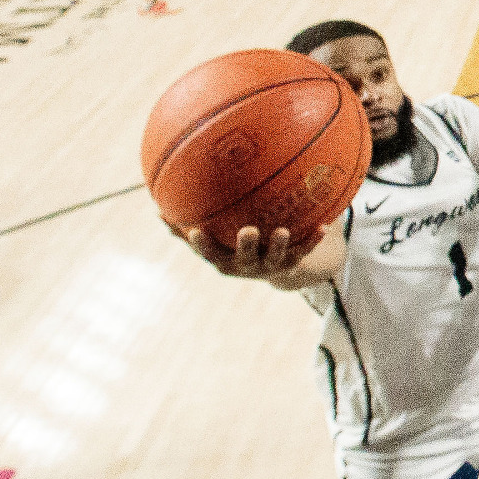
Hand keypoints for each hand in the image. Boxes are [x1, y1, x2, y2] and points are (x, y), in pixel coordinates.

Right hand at [180, 223, 319, 279]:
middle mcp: (247, 265)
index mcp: (225, 259)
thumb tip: (156, 208)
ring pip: (276, 258)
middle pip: (245, 258)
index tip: (196, 231)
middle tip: (248, 231)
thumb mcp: (213, 241)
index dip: (203, 245)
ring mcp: (271, 266)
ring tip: (282, 230)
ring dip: (279, 245)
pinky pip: (304, 251)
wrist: (280, 269)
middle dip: (246, 246)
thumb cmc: (236, 248)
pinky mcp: (293, 263)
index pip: (210, 253)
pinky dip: (313, 240)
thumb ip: (186, 229)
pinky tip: (323, 227)